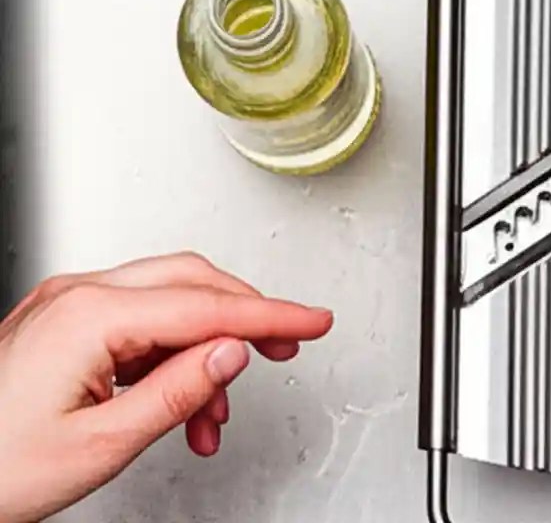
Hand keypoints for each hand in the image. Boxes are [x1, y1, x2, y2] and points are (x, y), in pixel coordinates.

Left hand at [0, 252, 333, 522]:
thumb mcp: (103, 442)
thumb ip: (177, 389)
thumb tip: (232, 350)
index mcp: (89, 318)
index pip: (207, 307)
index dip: (272, 317)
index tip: (314, 322)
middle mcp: (78, 297)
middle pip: (192, 283)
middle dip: (246, 317)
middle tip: (289, 348)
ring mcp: (66, 306)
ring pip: (168, 302)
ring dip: (205, 351)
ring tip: (213, 415)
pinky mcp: (61, 324)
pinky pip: (137, 321)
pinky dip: (171, 356)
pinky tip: (179, 401)